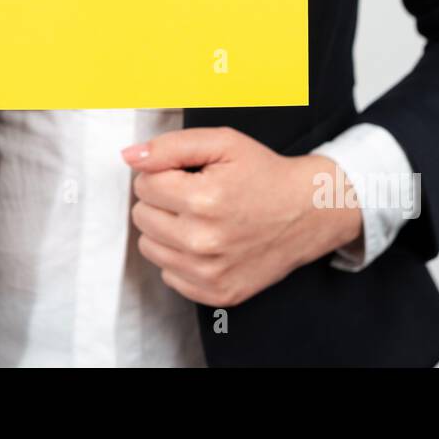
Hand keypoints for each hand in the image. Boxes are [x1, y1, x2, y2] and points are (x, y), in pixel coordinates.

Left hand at [122, 127, 362, 306]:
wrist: (309, 212)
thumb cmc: (264, 174)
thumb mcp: (222, 143)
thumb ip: (170, 146)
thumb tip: (129, 157)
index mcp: (204, 200)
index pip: (144, 185)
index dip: (164, 174)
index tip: (189, 175)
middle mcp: (204, 242)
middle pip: (142, 217)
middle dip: (162, 201)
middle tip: (195, 196)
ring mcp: (211, 274)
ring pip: (150, 248)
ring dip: (167, 230)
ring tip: (199, 219)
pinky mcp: (218, 294)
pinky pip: (169, 276)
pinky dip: (182, 259)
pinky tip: (207, 243)